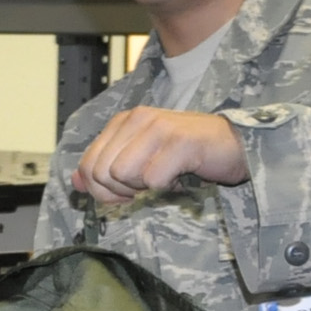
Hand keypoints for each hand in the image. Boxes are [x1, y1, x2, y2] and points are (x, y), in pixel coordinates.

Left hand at [73, 107, 249, 205]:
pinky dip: (165, 187)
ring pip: (122, 174)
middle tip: (147, 186)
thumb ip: (105, 167)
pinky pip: (152, 179)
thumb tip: (75, 182)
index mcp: (123, 122)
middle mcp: (138, 119)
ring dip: (143, 187)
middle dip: (120, 191)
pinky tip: (179, 176)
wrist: (235, 146)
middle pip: (101, 172)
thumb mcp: (140, 159)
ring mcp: (159, 128)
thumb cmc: (187, 154)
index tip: (126, 192)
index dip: (101, 189)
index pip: (88, 165)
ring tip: (165, 177)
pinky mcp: (179, 142)